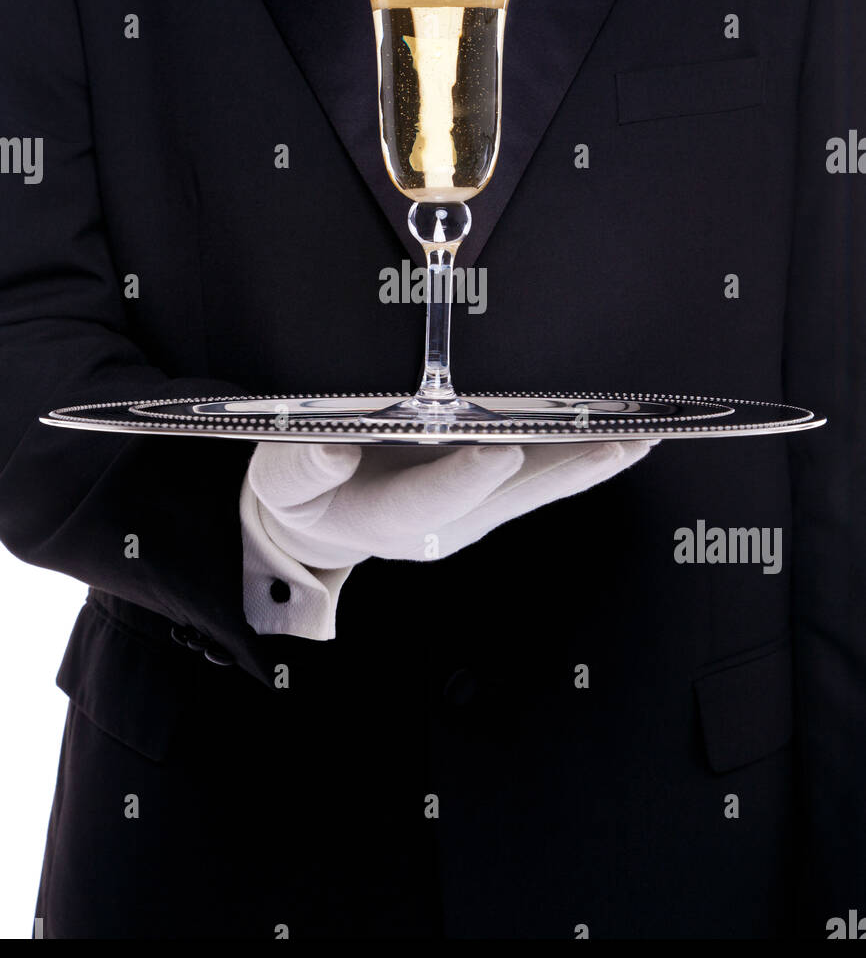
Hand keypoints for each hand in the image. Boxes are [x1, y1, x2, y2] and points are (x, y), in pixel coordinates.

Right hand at [247, 438, 657, 569]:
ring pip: (537, 490)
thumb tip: (331, 444)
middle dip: (563, 468)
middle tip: (615, 441)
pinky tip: (622, 438)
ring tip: (642, 435)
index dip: (464, 476)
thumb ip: (303, 467)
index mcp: (386, 518)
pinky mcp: (489, 496)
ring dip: (588, 463)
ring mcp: (473, 511)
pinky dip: (581, 458)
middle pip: (508, 496)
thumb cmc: (303, 493)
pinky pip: (542, 480)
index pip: (428, 498)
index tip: (499, 450)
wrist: (320, 522)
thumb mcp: (283, 481)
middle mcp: (443, 521)